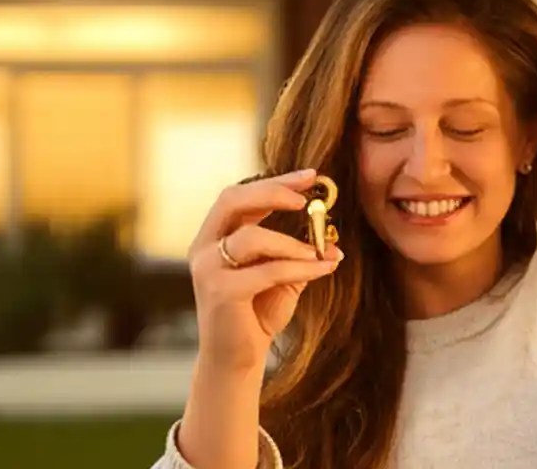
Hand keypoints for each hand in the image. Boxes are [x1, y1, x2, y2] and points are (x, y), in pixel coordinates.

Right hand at [187, 168, 342, 370]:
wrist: (237, 361)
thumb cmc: (257, 314)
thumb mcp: (280, 275)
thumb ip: (298, 252)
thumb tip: (332, 237)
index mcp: (214, 237)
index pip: (239, 195)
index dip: (274, 182)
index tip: (310, 176)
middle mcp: (204, 248)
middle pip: (232, 200)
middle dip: (273, 192)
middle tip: (307, 198)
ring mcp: (208, 270)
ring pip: (254, 238)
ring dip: (294, 243)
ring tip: (322, 252)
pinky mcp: (221, 293)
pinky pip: (268, 270)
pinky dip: (301, 267)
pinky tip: (324, 268)